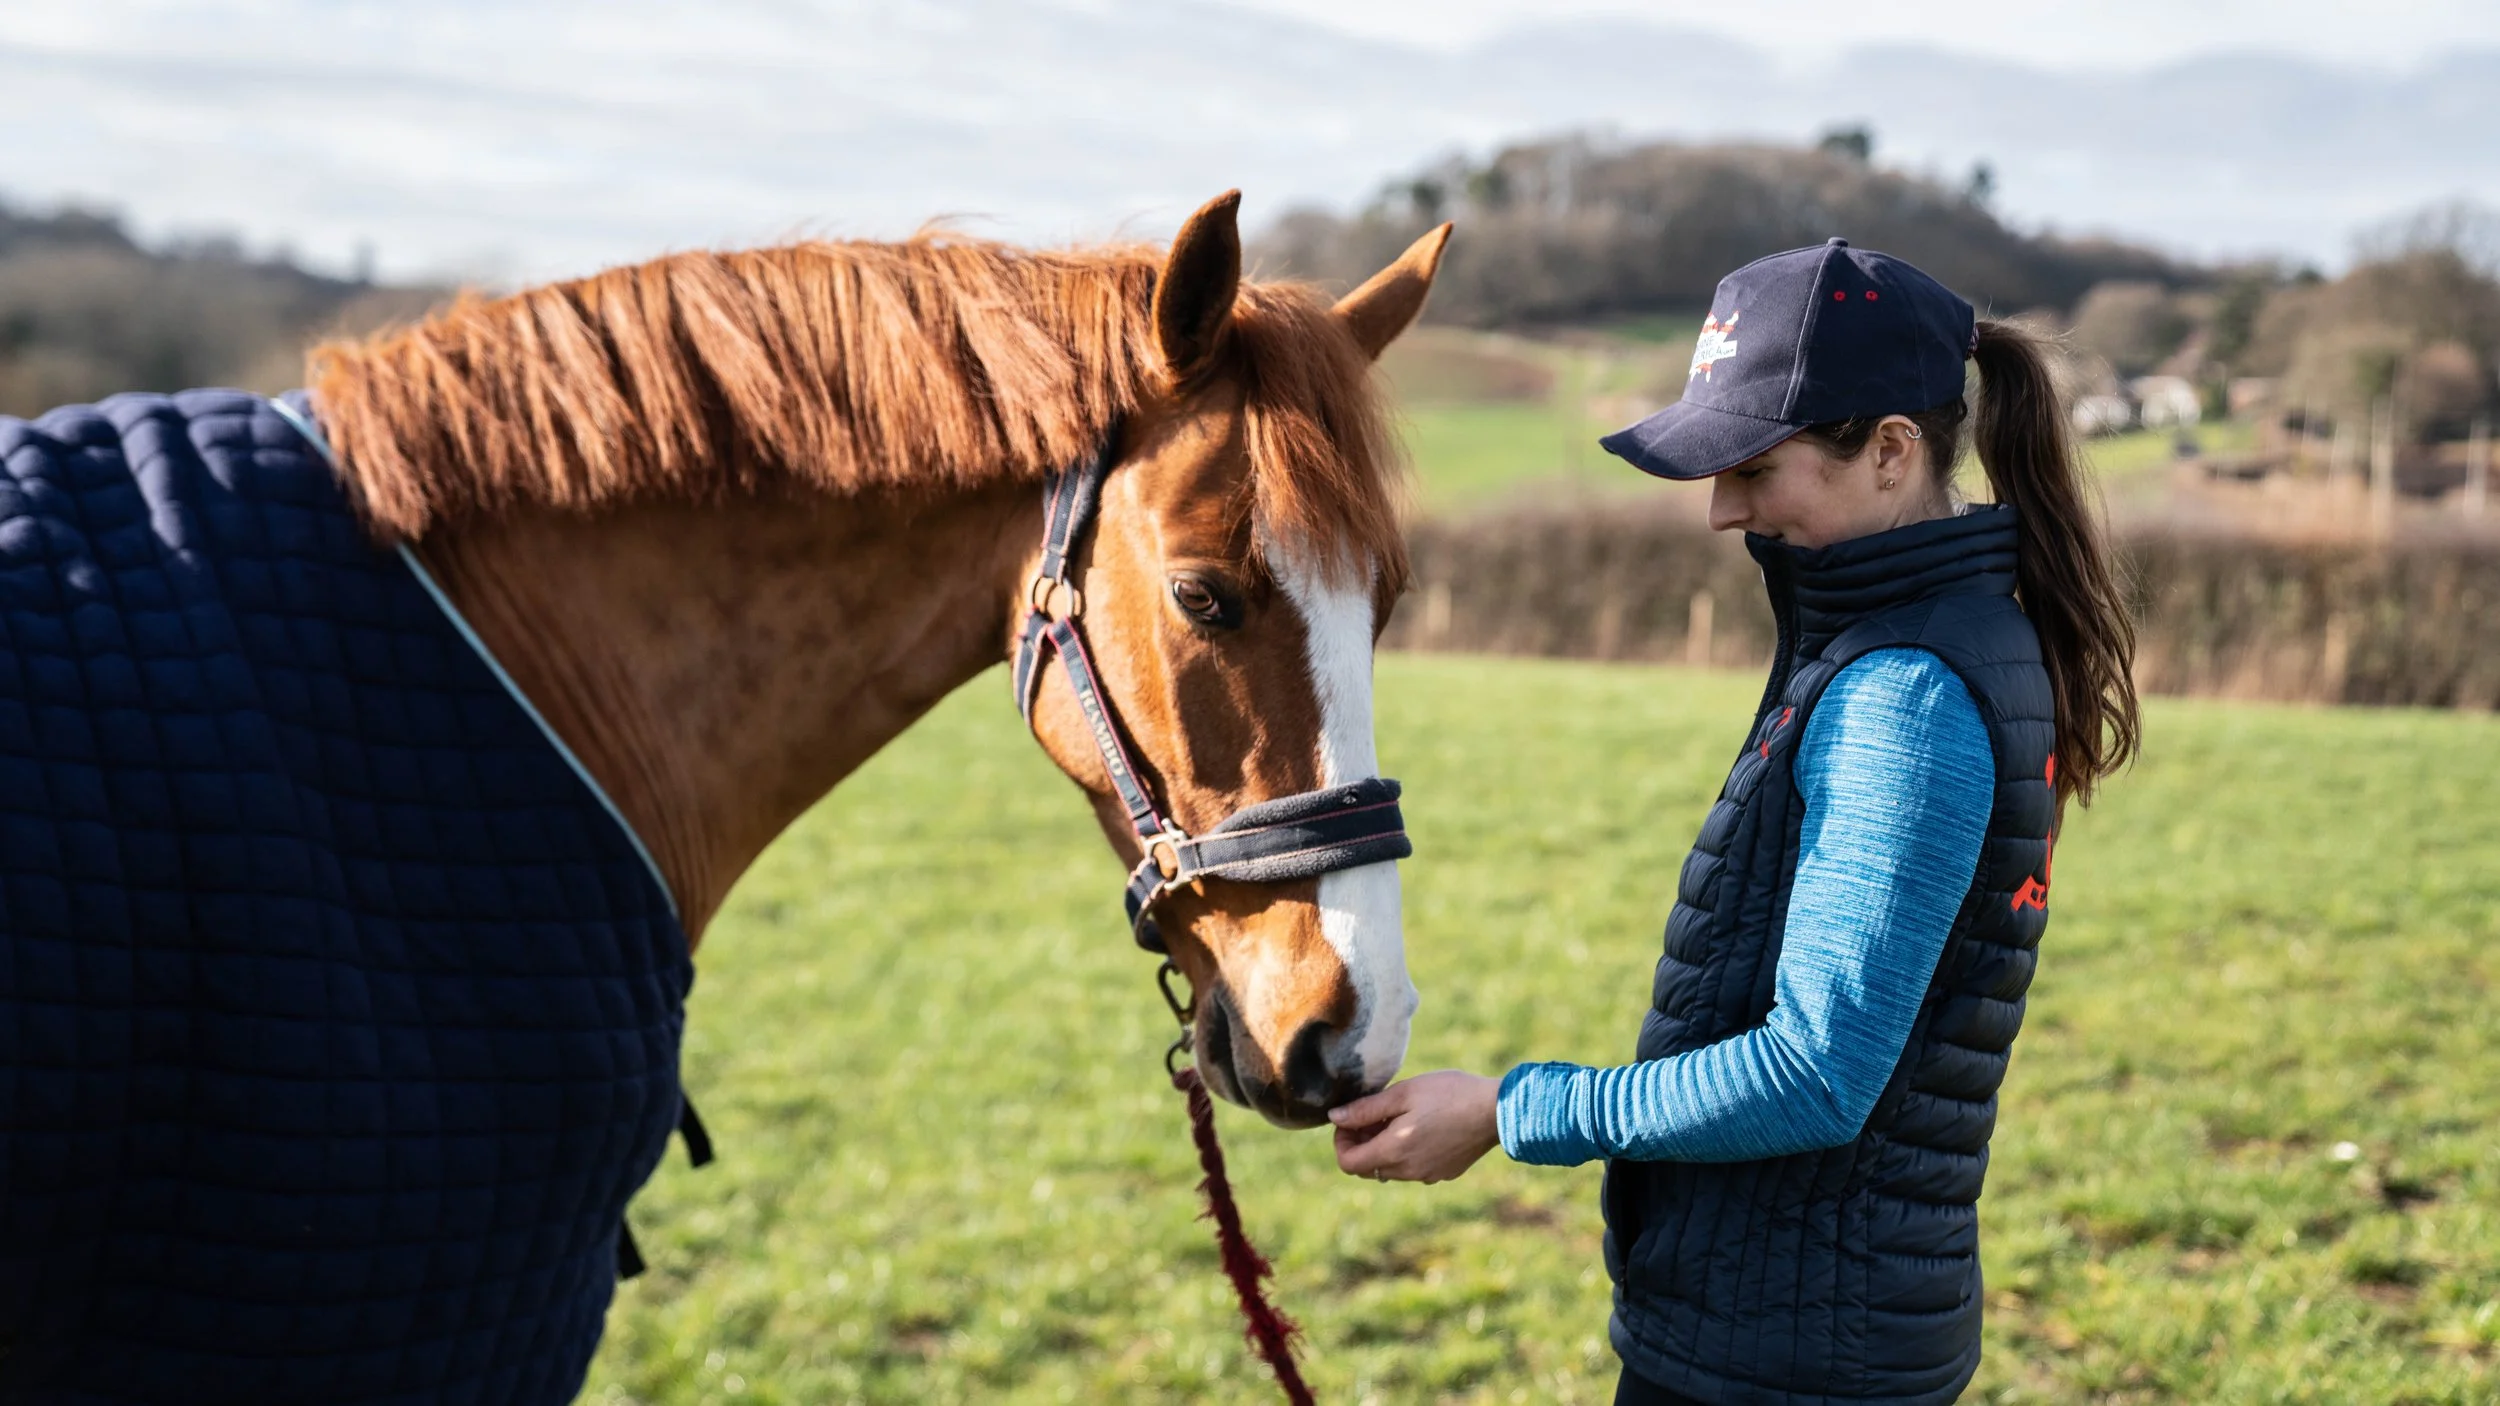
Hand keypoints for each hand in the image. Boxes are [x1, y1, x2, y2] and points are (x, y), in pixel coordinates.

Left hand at [1329, 1070, 1501, 1183]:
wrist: (1498, 1110)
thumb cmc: (1449, 1094)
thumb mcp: (1403, 1093)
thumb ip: (1365, 1109)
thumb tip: (1335, 1118)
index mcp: (1394, 1151)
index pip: (1347, 1163)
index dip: (1341, 1141)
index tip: (1351, 1120)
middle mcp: (1409, 1171)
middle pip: (1367, 1168)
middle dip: (1362, 1143)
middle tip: (1374, 1114)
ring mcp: (1428, 1176)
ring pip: (1390, 1169)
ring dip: (1384, 1148)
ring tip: (1399, 1117)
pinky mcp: (1444, 1174)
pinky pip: (1413, 1169)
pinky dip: (1406, 1153)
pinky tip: (1422, 1127)